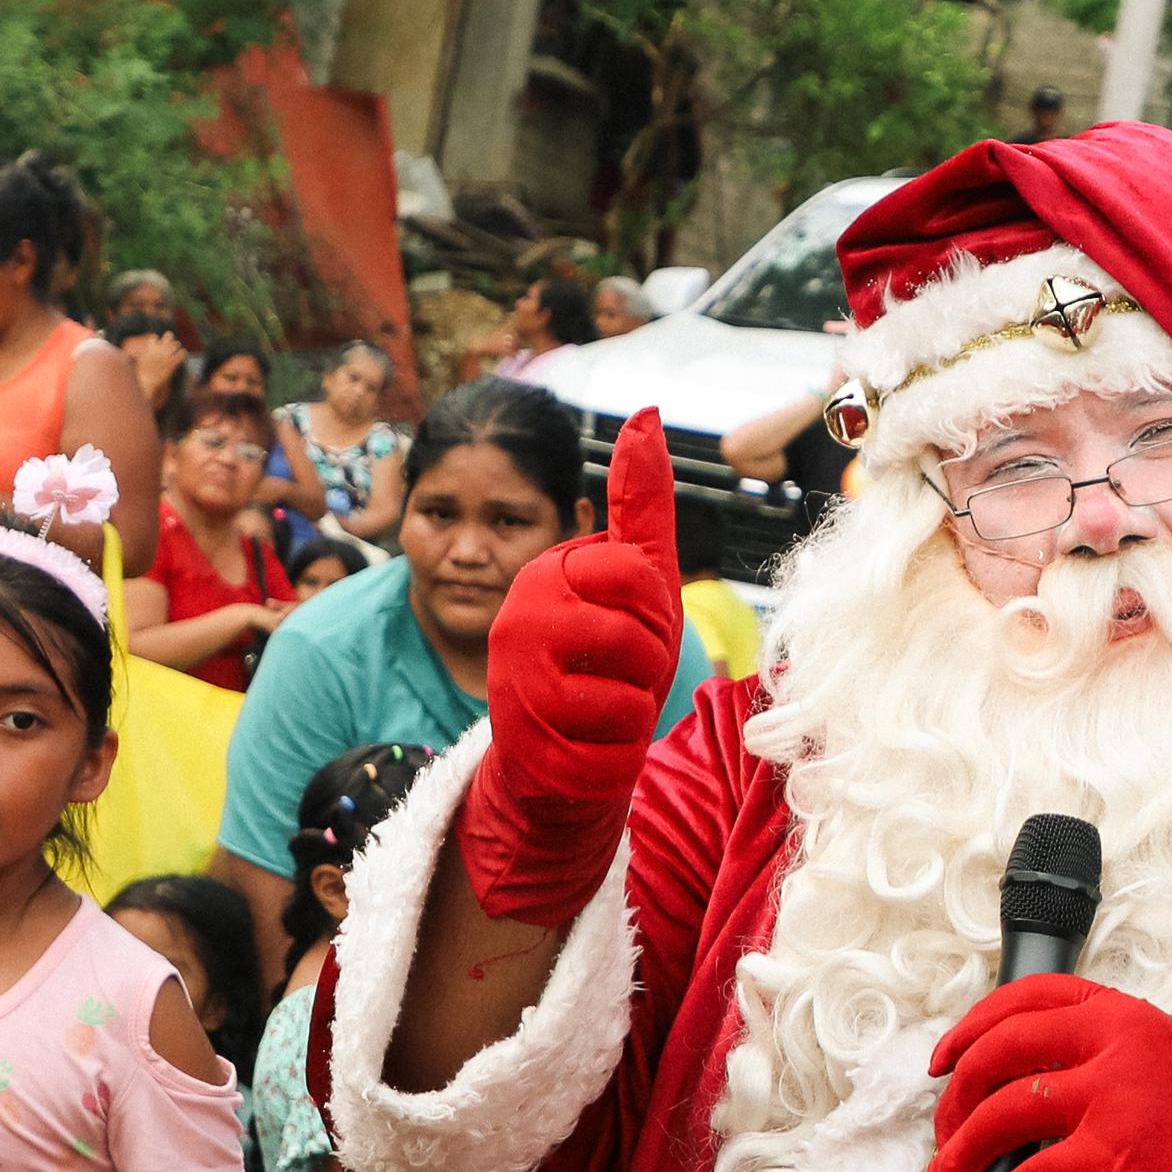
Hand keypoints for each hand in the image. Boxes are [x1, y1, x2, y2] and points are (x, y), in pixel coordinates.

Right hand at [455, 411, 683, 929]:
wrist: (560, 756)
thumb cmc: (609, 661)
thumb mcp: (637, 578)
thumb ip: (639, 501)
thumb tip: (645, 414)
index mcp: (546, 570)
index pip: (638, 574)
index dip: (653, 609)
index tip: (629, 622)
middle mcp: (519, 618)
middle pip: (639, 632)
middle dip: (647, 661)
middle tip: (618, 672)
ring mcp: (517, 682)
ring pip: (629, 692)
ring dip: (634, 708)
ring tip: (603, 706)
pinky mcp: (528, 745)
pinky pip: (615, 744)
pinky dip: (618, 752)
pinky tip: (588, 745)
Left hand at [928, 974, 1171, 1171]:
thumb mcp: (1155, 1064)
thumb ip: (1094, 1061)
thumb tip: (1009, 1094)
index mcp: (1123, 1015)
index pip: (1027, 998)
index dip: (970, 1028)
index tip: (943, 1061)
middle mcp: (1114, 1045)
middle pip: (999, 1054)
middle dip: (954, 1102)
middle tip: (944, 1138)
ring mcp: (1112, 1100)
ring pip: (1001, 1115)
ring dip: (958, 1157)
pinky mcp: (1111, 1159)